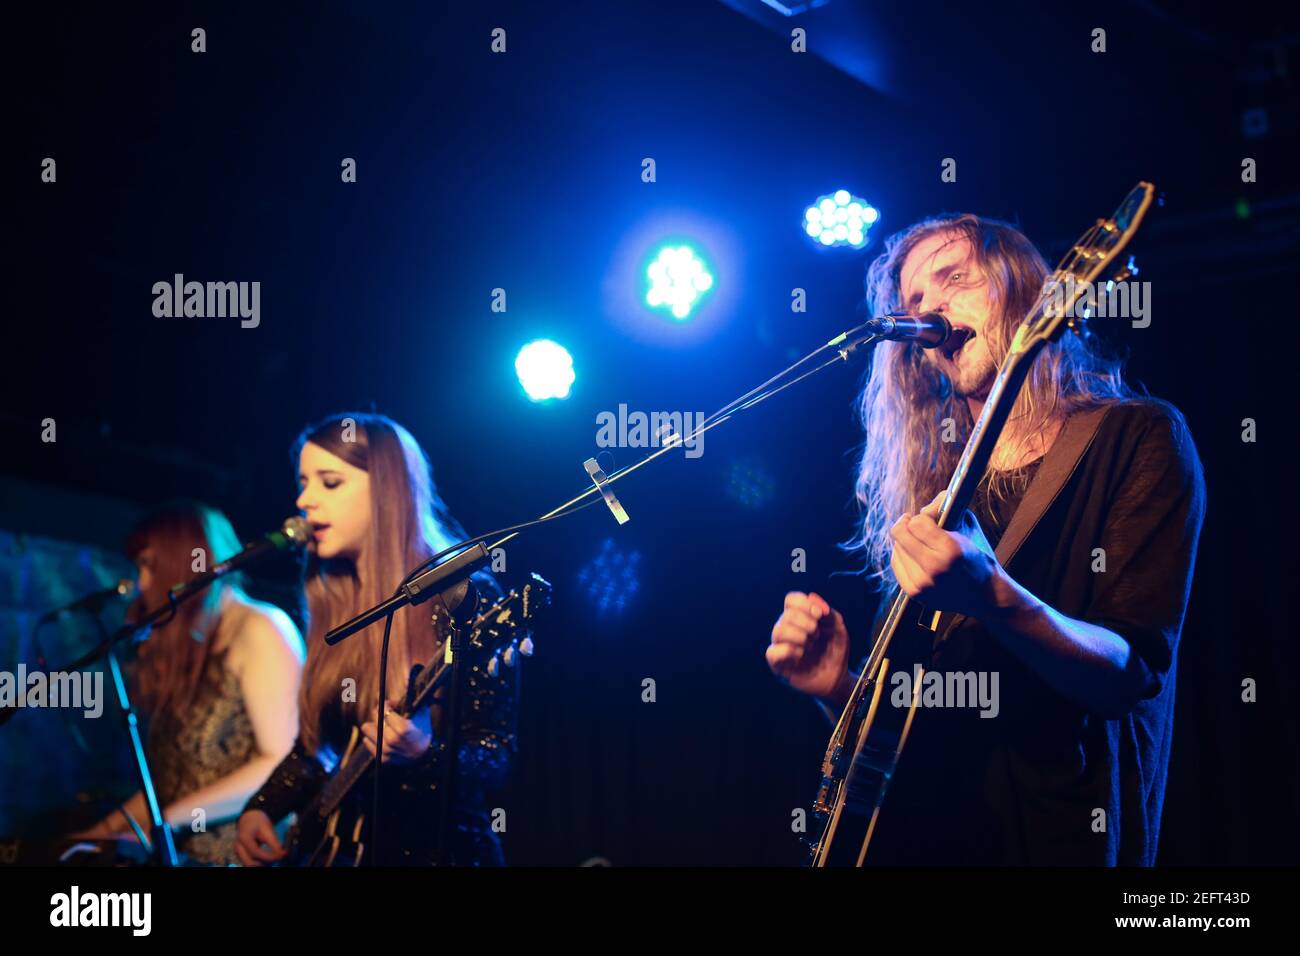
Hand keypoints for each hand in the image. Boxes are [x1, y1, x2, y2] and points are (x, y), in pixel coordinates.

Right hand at [234, 809, 284, 865]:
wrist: (249, 818)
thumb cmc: (258, 822)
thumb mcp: (267, 828)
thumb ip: (274, 842)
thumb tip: (282, 853)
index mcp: (244, 838)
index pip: (255, 852)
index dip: (269, 856)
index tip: (281, 855)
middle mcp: (238, 846)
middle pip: (249, 862)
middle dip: (264, 862)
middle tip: (277, 858)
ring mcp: (237, 851)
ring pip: (248, 864)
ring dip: (261, 863)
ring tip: (272, 858)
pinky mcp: (240, 855)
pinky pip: (249, 862)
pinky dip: (258, 862)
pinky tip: (267, 858)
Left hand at [360, 705, 431, 763]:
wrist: (424, 756)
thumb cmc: (423, 731)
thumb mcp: (422, 713)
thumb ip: (412, 698)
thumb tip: (407, 678)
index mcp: (403, 728)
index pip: (384, 709)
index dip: (386, 704)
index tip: (389, 703)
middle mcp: (392, 740)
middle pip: (375, 717)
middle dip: (380, 712)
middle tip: (387, 713)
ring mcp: (386, 750)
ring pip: (367, 729)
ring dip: (374, 725)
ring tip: (383, 725)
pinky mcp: (381, 758)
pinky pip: (366, 741)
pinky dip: (372, 736)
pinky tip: (381, 735)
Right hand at [766, 591, 848, 698]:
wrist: (838, 676)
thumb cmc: (835, 650)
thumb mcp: (837, 627)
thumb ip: (827, 612)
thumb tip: (811, 596)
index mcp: (799, 617)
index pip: (791, 600)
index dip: (804, 604)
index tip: (820, 615)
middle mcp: (786, 629)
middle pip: (786, 615)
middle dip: (806, 623)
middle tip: (817, 635)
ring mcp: (781, 646)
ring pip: (778, 631)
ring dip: (799, 636)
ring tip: (811, 645)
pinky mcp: (778, 665)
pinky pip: (772, 652)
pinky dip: (789, 651)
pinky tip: (801, 654)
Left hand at [889, 491, 1004, 616]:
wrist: (985, 595)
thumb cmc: (978, 557)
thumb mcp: (969, 526)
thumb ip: (946, 508)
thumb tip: (925, 504)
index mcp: (951, 550)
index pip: (916, 522)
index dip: (922, 517)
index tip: (929, 518)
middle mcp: (934, 568)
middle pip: (900, 534)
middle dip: (907, 524)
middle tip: (914, 523)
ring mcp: (922, 583)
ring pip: (896, 548)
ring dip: (906, 541)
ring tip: (920, 542)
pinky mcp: (914, 593)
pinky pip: (896, 564)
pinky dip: (903, 555)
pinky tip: (915, 555)